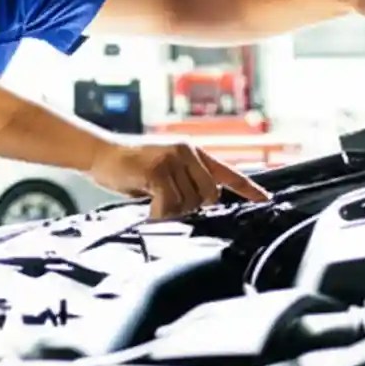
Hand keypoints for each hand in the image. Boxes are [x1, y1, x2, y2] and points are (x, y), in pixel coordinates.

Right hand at [88, 140, 270, 219]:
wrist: (99, 153)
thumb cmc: (129, 167)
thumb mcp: (162, 170)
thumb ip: (183, 182)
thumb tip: (200, 207)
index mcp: (191, 151)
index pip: (226, 171)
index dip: (247, 187)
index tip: (265, 199)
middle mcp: (186, 152)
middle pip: (210, 195)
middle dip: (194, 208)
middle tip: (168, 205)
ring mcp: (172, 159)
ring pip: (189, 203)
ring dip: (171, 212)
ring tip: (152, 201)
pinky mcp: (157, 169)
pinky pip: (170, 203)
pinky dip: (160, 214)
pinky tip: (149, 210)